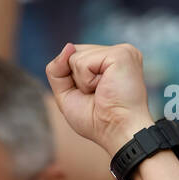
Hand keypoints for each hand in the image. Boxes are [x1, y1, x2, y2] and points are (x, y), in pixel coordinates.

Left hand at [46, 42, 151, 158]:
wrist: (117, 133)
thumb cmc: (97, 121)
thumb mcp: (67, 96)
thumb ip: (57, 71)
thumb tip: (68, 46)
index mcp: (109, 61)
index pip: (75, 55)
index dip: (72, 79)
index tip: (92, 96)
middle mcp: (117, 52)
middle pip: (74, 52)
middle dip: (75, 80)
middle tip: (97, 96)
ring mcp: (121, 51)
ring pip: (75, 56)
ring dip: (82, 82)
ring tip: (102, 93)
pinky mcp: (120, 54)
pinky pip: (83, 62)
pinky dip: (86, 81)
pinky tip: (104, 88)